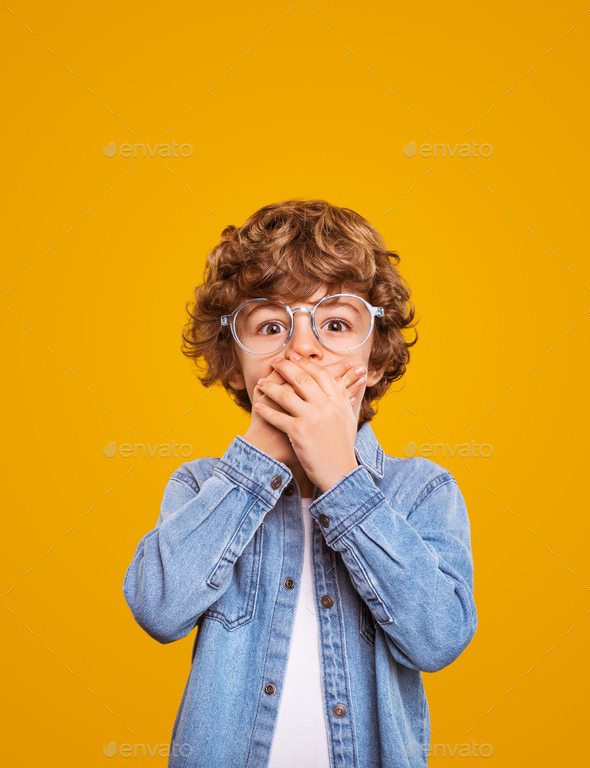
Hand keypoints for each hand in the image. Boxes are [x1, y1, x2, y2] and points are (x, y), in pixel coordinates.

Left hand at [253, 354, 363, 492]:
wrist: (340, 471)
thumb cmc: (343, 445)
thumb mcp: (348, 417)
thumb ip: (344, 396)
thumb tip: (344, 379)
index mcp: (338, 400)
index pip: (320, 373)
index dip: (305, 363)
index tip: (293, 356)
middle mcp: (326, 406)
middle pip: (302, 378)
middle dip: (285, 367)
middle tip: (275, 362)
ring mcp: (312, 418)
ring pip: (286, 395)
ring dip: (270, 387)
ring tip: (261, 383)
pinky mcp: (299, 432)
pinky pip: (278, 417)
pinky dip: (266, 410)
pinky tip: (258, 406)